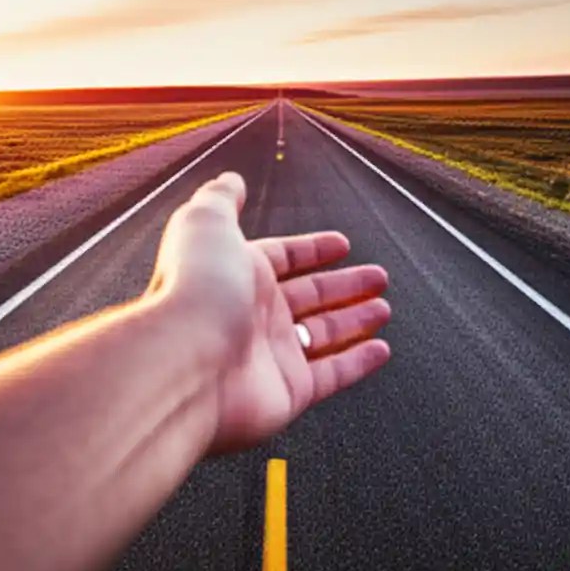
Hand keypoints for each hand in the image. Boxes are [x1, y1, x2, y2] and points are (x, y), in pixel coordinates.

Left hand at [148, 172, 391, 452]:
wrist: (185, 360)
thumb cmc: (194, 288)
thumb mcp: (207, 222)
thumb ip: (222, 199)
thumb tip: (230, 179)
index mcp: (237, 274)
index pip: (282, 258)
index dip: (312, 249)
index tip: (343, 244)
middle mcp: (253, 315)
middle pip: (309, 295)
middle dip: (344, 285)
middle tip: (378, 277)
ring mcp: (271, 355)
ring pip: (323, 334)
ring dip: (355, 320)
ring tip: (384, 308)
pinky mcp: (289, 391)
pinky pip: (332, 375)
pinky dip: (358, 363)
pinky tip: (381, 349)